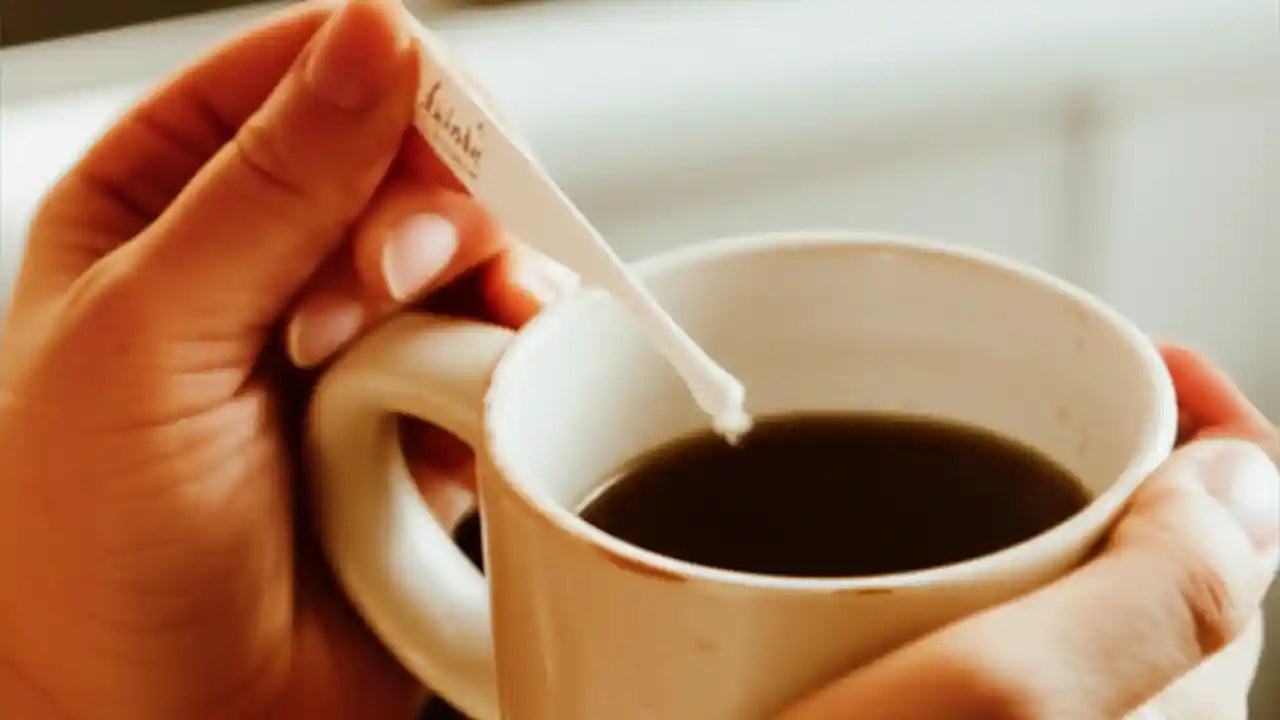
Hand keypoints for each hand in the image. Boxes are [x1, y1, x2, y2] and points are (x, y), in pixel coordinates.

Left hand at [0, 2, 571, 718]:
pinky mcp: (428, 404)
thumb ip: (268, 187)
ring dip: (471, 283)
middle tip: (383, 287)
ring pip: (471, 242)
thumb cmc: (92, 557)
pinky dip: (514, 348)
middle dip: (420, 206)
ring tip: (408, 364)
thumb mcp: (146, 340)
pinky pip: (503, 336)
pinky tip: (481, 385)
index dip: (381, 86)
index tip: (419, 148)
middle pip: (407, 147)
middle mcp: (263, 255)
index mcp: (160, 200)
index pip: (302, 68)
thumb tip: (376, 41)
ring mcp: (354, 333)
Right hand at [782, 347, 1278, 719]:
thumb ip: (1157, 594)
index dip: (1212, 428)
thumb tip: (1247, 473)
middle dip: (1091, 463)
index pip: (1247, 537)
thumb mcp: (1010, 711)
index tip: (1133, 357)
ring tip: (912, 466)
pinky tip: (859, 576)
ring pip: (1052, 602)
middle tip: (994, 401)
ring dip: (1001, 521)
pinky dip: (937, 586)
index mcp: (1171, 709)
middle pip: (1143, 558)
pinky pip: (971, 648)